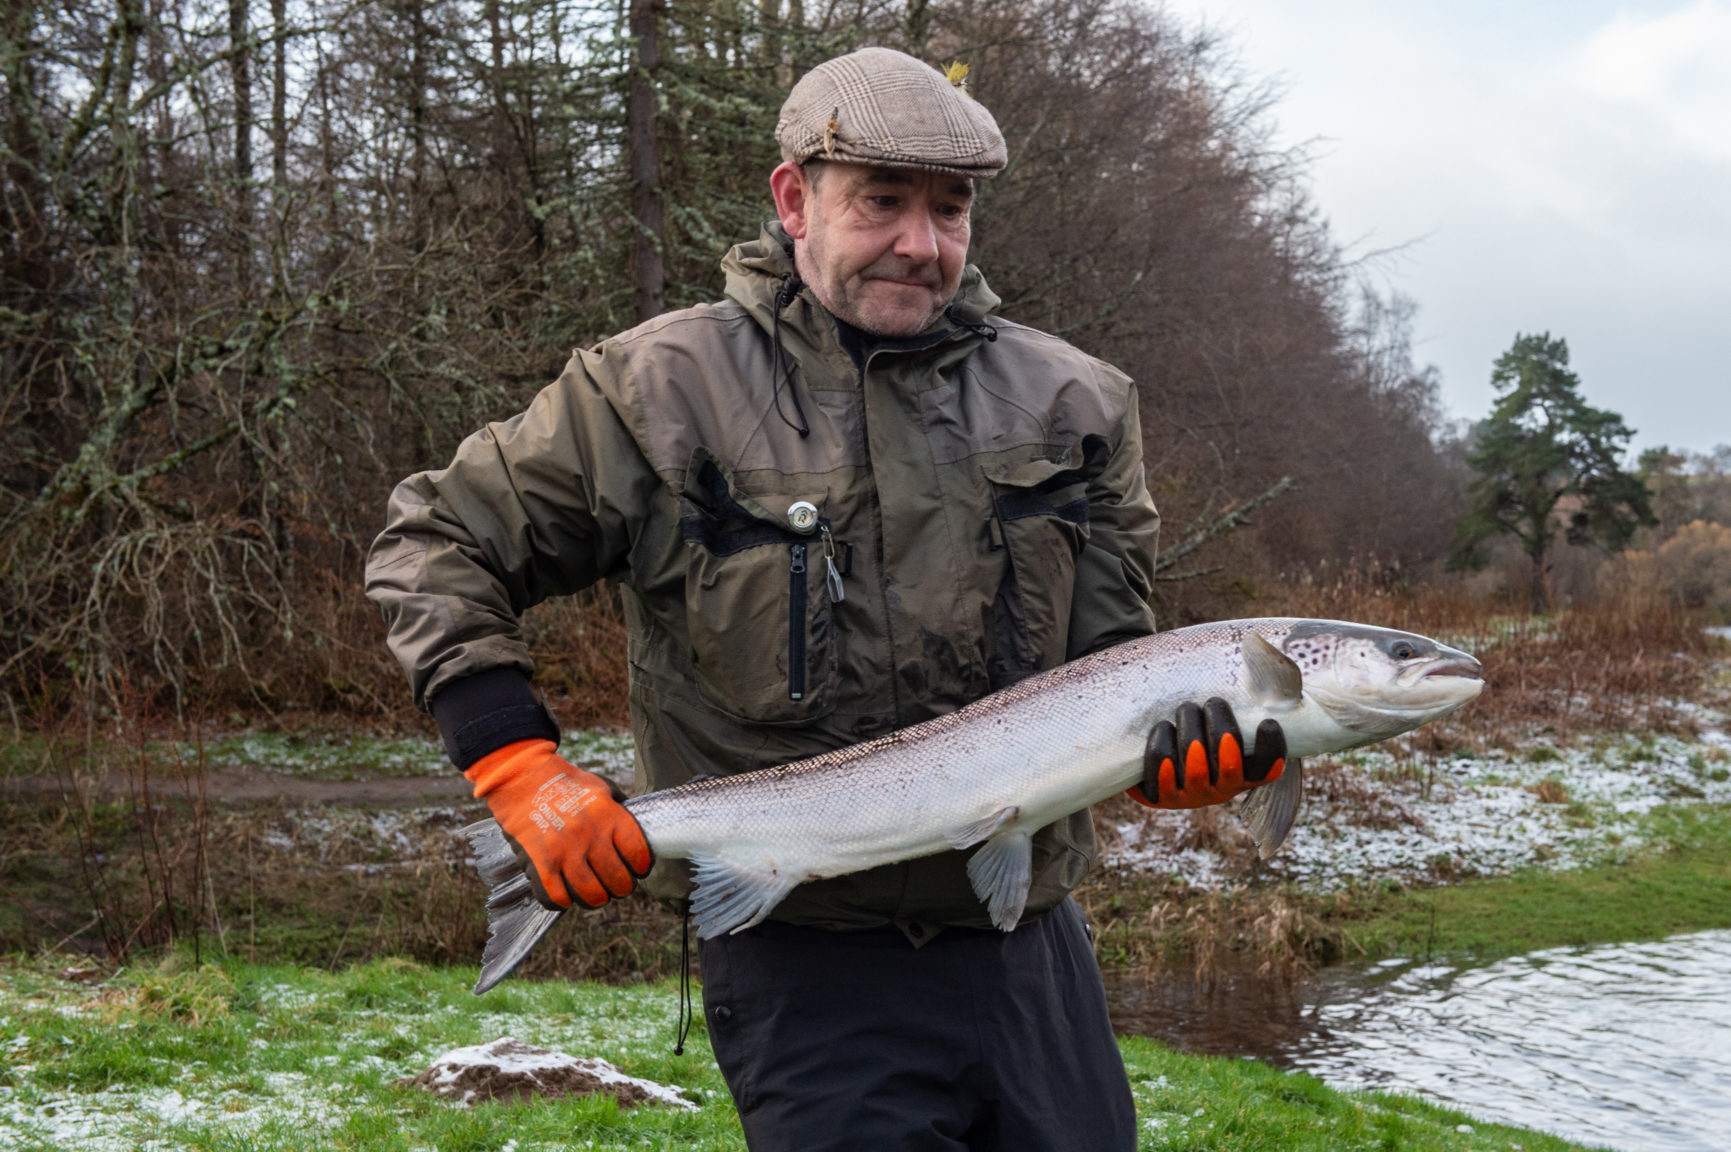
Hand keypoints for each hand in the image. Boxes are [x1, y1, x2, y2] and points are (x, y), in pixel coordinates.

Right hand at [464, 739, 652, 909]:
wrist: (521, 777)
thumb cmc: (564, 783)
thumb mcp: (601, 787)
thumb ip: (620, 809)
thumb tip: (638, 830)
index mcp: (608, 815)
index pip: (638, 853)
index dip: (643, 867)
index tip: (638, 870)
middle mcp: (589, 835)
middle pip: (618, 880)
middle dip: (623, 888)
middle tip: (618, 886)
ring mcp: (563, 851)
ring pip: (591, 895)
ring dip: (597, 899)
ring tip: (597, 895)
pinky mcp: (539, 863)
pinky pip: (557, 898)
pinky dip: (564, 901)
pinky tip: (567, 893)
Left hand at [1127, 698, 1285, 808]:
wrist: (1157, 754)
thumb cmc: (1202, 725)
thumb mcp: (1227, 712)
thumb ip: (1248, 688)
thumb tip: (1256, 644)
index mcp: (1246, 771)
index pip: (1269, 769)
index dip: (1271, 749)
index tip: (1268, 722)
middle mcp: (1223, 788)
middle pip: (1228, 763)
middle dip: (1220, 727)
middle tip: (1212, 703)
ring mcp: (1192, 795)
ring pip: (1194, 765)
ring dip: (1190, 728)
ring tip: (1186, 709)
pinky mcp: (1161, 796)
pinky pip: (1160, 770)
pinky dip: (1162, 745)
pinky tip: (1164, 728)